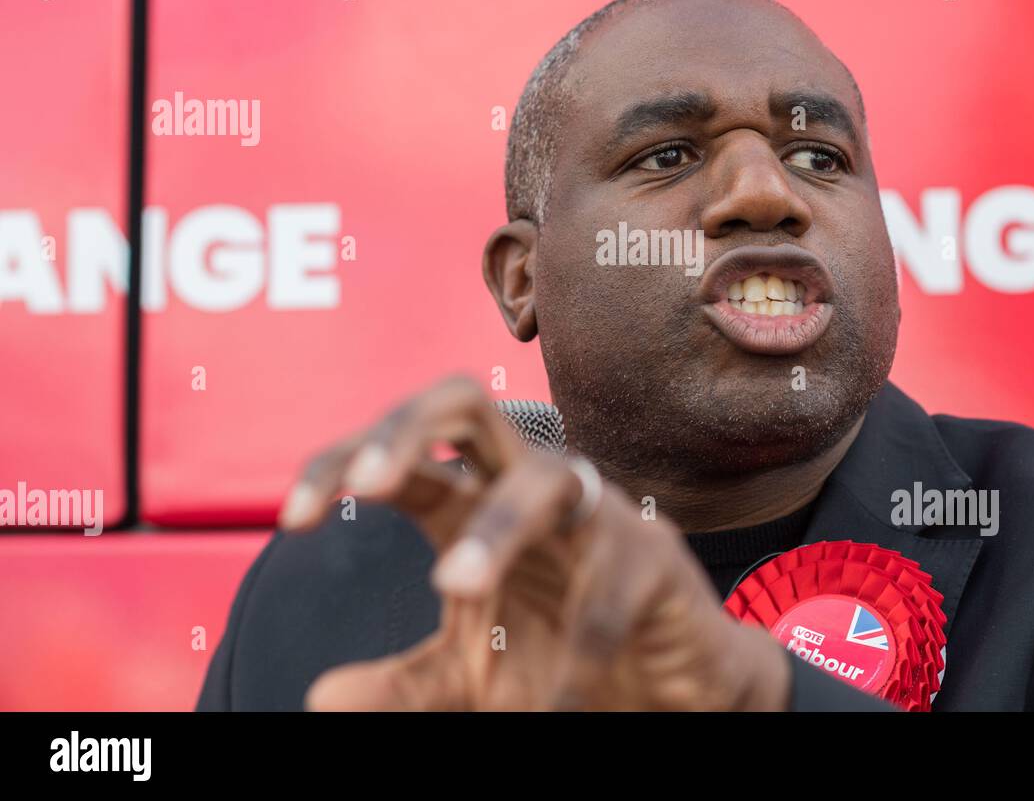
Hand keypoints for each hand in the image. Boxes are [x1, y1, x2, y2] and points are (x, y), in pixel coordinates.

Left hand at [277, 376, 790, 710]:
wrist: (666, 691)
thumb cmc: (559, 658)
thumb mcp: (467, 677)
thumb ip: (401, 685)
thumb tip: (320, 696)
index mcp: (474, 505)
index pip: (402, 455)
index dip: (338, 464)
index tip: (293, 519)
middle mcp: (529, 492)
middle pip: (468, 405)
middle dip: (411, 428)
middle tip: (368, 485)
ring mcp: (596, 518)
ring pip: (544, 480)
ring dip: (496, 529)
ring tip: (453, 588)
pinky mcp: (655, 558)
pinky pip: (609, 587)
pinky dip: (576, 652)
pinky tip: (559, 702)